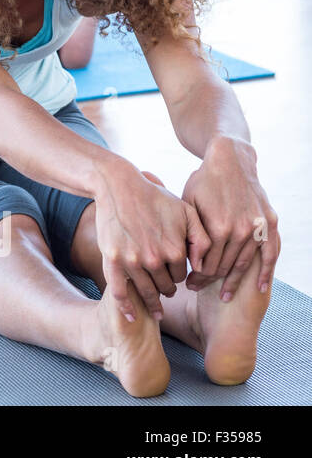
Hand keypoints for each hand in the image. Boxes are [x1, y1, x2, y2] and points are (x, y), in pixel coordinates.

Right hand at [93, 165, 207, 321]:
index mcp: (175, 250)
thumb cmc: (155, 198)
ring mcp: (131, 261)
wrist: (119, 186)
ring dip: (151, 301)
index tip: (175, 274)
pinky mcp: (111, 260)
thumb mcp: (187, 213)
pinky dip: (126, 307)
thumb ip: (201, 239)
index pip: (181, 276)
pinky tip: (131, 317)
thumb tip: (204, 266)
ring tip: (155, 307)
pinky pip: (119, 291)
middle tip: (165, 289)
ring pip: (145, 291)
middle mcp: (154, 259)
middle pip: (164, 286)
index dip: (179, 275)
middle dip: (166, 288)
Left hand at [182, 137, 278, 299]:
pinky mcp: (270, 224)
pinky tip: (260, 287)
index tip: (187, 284)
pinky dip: (265, 272)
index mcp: (217, 228)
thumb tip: (187, 261)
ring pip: (244, 264)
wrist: (230, 161)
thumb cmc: (203, 183)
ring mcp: (258, 229)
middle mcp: (240, 231)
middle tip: (198, 289)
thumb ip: (189, 233)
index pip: (206, 264)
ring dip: (234, 281)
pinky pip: (271, 254)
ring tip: (224, 295)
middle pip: (224, 266)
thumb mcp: (187, 205)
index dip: (196, 276)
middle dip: (209, 281)